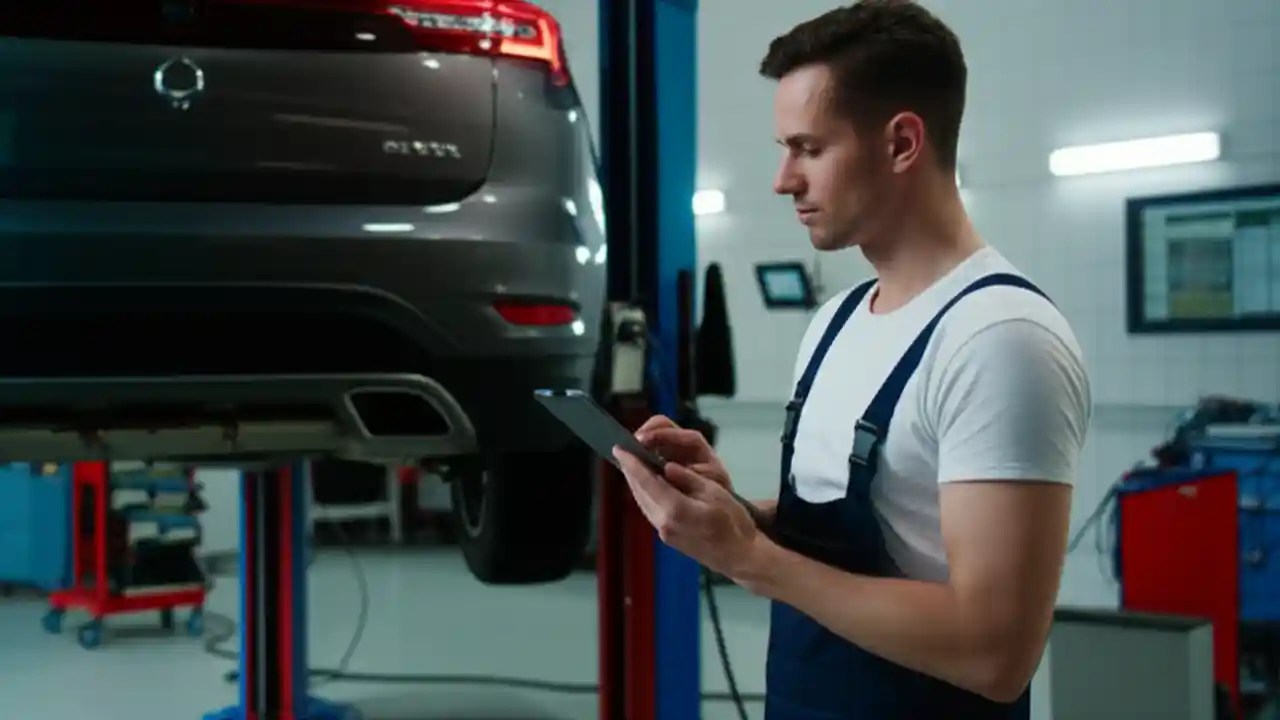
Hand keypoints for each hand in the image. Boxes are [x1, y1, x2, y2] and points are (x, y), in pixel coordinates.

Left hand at [612, 445, 762, 579]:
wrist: (739, 556)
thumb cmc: (733, 522)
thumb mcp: (715, 493)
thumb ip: (689, 479)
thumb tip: (668, 466)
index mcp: (676, 509)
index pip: (647, 481)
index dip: (632, 463)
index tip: (619, 447)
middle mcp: (664, 522)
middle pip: (639, 491)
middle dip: (629, 471)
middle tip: (623, 451)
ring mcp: (664, 532)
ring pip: (642, 501)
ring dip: (635, 482)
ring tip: (632, 464)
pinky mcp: (666, 537)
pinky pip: (650, 509)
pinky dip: (646, 493)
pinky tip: (648, 483)